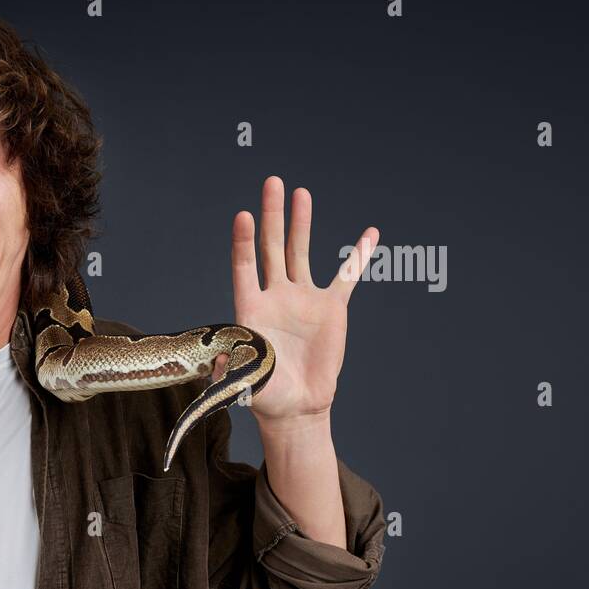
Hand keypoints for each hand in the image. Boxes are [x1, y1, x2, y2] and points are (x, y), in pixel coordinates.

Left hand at [212, 175, 377, 426]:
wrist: (296, 406)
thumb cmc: (265, 394)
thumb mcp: (244, 380)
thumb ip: (233, 367)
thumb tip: (219, 360)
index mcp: (251, 309)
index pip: (245, 268)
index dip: (244, 243)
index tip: (243, 216)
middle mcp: (275, 297)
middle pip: (272, 248)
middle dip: (273, 216)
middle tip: (272, 183)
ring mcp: (303, 300)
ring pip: (301, 253)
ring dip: (301, 223)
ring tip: (300, 193)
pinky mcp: (331, 310)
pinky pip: (347, 278)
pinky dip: (358, 257)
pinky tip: (369, 234)